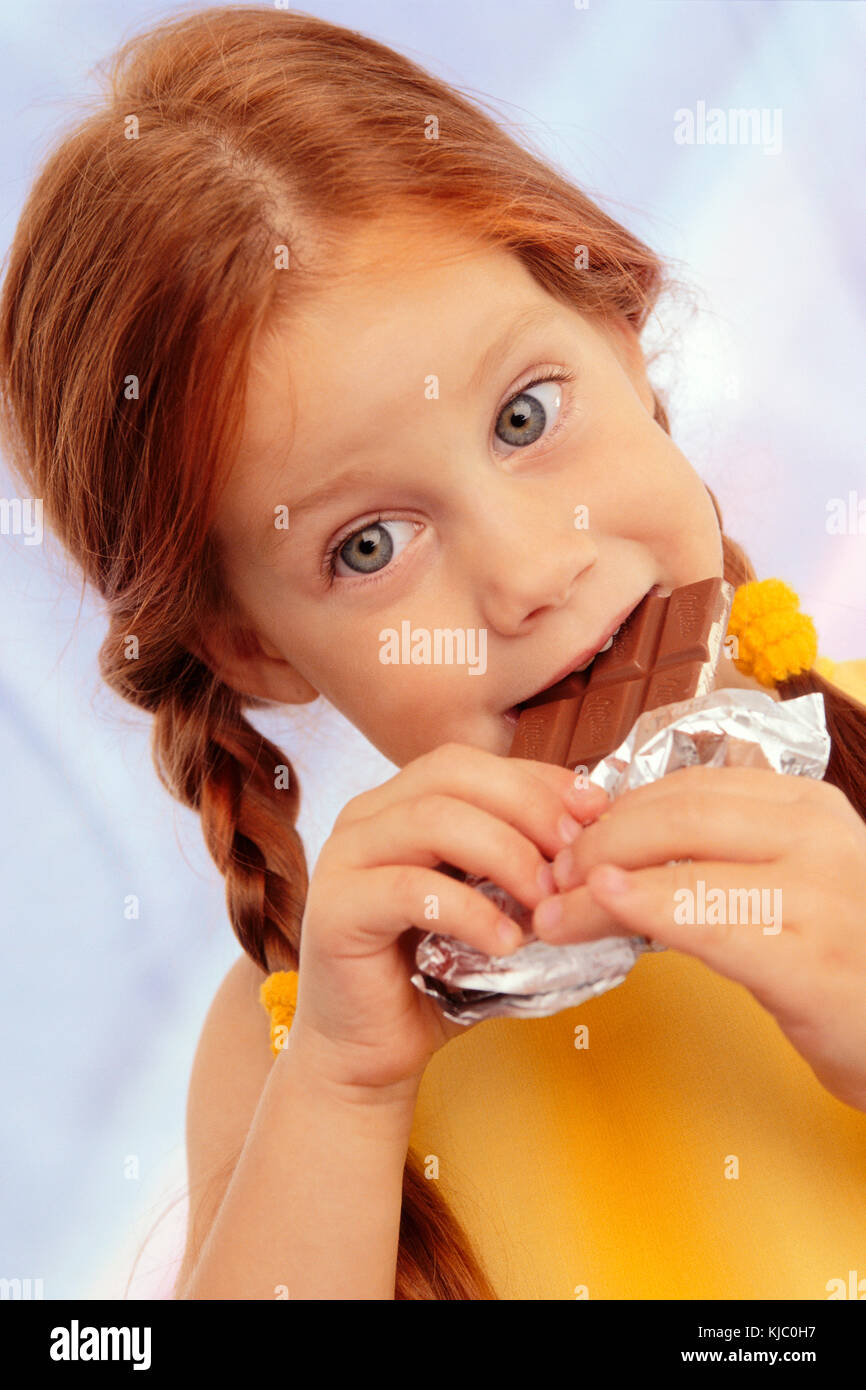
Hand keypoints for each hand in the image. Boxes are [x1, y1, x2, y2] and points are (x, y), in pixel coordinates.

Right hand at [287, 743, 608, 1094]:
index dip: (536, 778)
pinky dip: (471, 911)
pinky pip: (410, 890)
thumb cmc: (436, 978)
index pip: (471, 761)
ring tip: (546, 905)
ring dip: (505, 855)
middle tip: (574, 859)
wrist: (370, 1054)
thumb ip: (524, 862)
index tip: (595, 812)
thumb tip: (599, 830)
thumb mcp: (492, 905)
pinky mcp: (334, 909)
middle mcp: (364, 816)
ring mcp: (342, 857)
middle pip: (452, 773)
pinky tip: (508, 943)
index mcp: (399, 803)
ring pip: (432, 820)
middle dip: (528, 808)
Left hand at [531, 766, 865, 1112]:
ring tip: (557, 911)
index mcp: (808, 806)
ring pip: (684, 866)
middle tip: (556, 877)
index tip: (571, 837)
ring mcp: (822, 895)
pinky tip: (607, 906)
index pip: (690, 789)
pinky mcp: (812, 961)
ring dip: (602, 887)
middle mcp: (819, 836)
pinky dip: (648, 909)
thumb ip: (713, 854)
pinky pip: (710, 923)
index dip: (617, 810)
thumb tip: (604, 837)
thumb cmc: (834, 959)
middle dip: (600, 842)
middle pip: (679, 817)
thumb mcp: (782, 884)